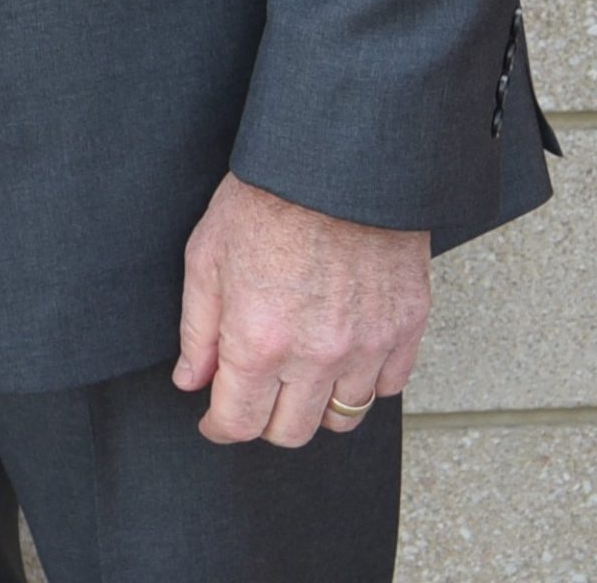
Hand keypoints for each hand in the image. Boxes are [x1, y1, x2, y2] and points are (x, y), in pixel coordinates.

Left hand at [172, 173, 429, 446]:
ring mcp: (367, 347)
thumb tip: (190, 380)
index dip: (218, 425)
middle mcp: (316, 356)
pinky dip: (361, 380)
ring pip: (342, 417)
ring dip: (314, 405)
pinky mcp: (406, 331)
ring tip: (297, 374)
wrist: (334, 163)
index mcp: (260, 339)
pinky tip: (340, 352)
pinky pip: (385, 387)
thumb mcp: (206, 255)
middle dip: (263, 421)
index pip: (239, 421)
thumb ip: (198, 328)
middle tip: (252, 393)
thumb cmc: (264, 199)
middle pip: (291, 432)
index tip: (214, 418)